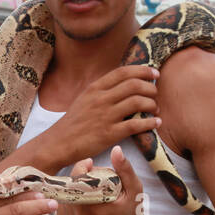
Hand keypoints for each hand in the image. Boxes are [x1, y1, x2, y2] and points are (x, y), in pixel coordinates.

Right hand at [40, 65, 160, 166]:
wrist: (58, 144)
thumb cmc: (73, 123)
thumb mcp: (84, 99)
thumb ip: (102, 90)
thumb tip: (124, 82)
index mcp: (94, 88)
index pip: (123, 72)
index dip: (143, 70)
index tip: (154, 74)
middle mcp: (100, 99)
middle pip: (134, 85)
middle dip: (151, 88)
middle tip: (155, 94)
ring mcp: (105, 116)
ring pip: (137, 102)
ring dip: (152, 104)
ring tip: (155, 109)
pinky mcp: (109, 134)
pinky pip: (136, 125)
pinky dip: (150, 123)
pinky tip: (156, 123)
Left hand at [54, 147, 148, 214]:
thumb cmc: (133, 212)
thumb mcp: (134, 189)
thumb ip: (125, 169)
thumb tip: (116, 149)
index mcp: (93, 211)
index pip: (76, 180)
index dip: (81, 167)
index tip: (89, 163)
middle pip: (68, 189)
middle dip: (77, 178)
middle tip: (90, 174)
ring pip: (63, 199)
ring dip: (72, 190)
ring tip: (88, 188)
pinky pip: (62, 210)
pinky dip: (69, 202)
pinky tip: (82, 200)